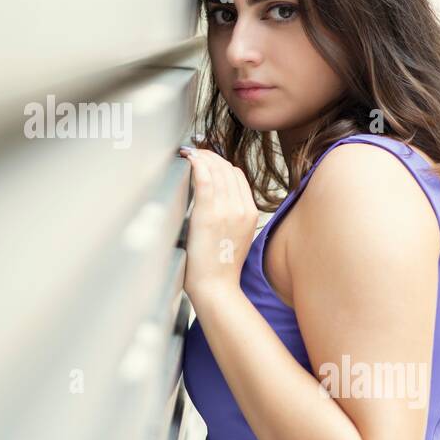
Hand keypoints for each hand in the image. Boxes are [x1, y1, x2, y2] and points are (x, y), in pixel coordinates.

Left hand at [178, 145, 259, 303]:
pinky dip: (197, 164)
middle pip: (228, 169)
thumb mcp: (235, 237)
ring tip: (189, 152)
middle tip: (194, 151)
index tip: (206, 159)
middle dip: (210, 156)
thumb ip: (231, 216)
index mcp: (250, 213)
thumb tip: (217, 201)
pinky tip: (189, 158)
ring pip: (217, 170)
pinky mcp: (209, 214)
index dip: (220, 163)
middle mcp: (242, 208)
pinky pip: (205, 179)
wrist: (217, 287)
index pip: (238, 176)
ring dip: (201, 156)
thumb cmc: (219, 267)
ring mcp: (227, 210)